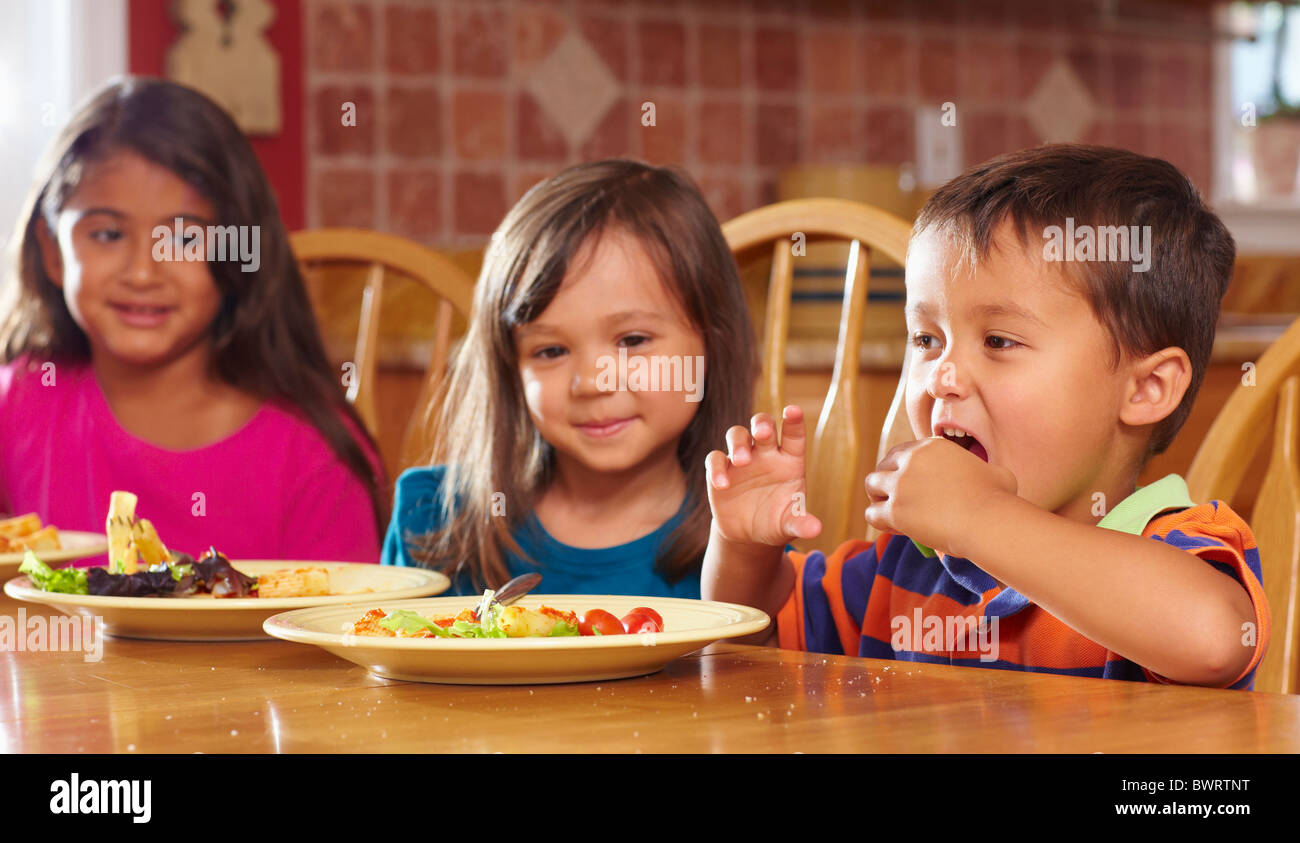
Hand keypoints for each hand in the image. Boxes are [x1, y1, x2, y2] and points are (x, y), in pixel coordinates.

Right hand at [705, 406, 822, 548]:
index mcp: (789, 459)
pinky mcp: (721, 469)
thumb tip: (815, 530)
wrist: (749, 534)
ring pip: (736, 434)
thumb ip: (801, 524)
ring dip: (738, 443)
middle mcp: (765, 453)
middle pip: (762, 424)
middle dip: (762, 424)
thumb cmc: (776, 522)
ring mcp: (742, 459)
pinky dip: (717, 467)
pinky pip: (715, 459)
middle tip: (763, 433)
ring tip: (741, 460)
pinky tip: (722, 484)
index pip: (793, 435)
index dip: (793, 421)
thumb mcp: (790, 525)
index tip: (792, 410)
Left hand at [864, 437, 1017, 557]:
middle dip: (886, 480)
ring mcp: (900, 484)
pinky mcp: (895, 510)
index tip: (908, 483)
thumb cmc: (998, 498)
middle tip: (893, 497)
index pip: (902, 452)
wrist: (987, 519)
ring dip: (878, 497)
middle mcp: (911, 460)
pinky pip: (872, 513)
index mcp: (932, 446)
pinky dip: (880, 521)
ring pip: (872, 485)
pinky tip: (894, 528)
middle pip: (883, 465)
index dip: (901, 468)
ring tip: (888, 511)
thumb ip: (981, 469)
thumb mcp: (993, 471)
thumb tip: (988, 476)